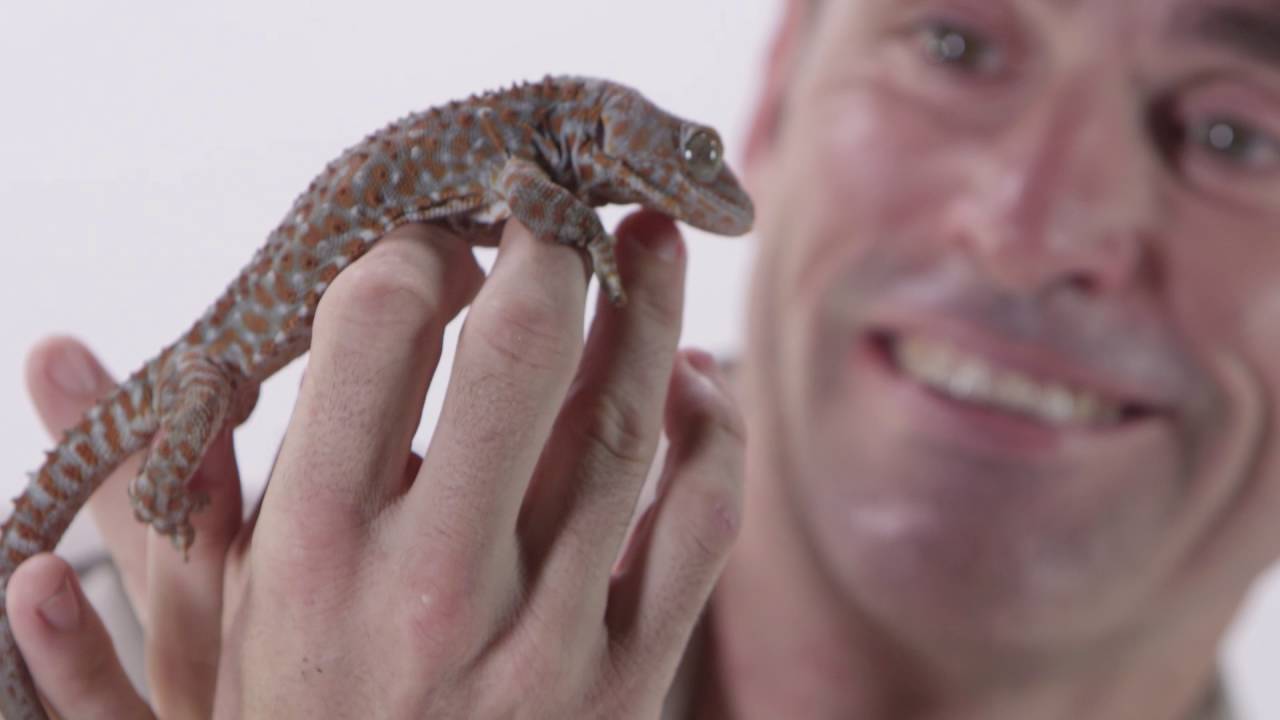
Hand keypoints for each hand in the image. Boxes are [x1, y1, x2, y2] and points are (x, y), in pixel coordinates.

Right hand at [9, 213, 744, 717]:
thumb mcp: (204, 625)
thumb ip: (164, 492)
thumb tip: (63, 352)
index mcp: (311, 554)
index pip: (374, 335)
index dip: (414, 254)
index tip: (437, 239)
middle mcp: (432, 587)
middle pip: (521, 355)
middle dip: (552, 251)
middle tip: (568, 204)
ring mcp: (544, 639)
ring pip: (626, 427)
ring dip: (652, 314)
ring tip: (654, 245)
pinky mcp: (627, 681)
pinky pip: (700, 526)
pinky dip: (711, 438)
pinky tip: (693, 386)